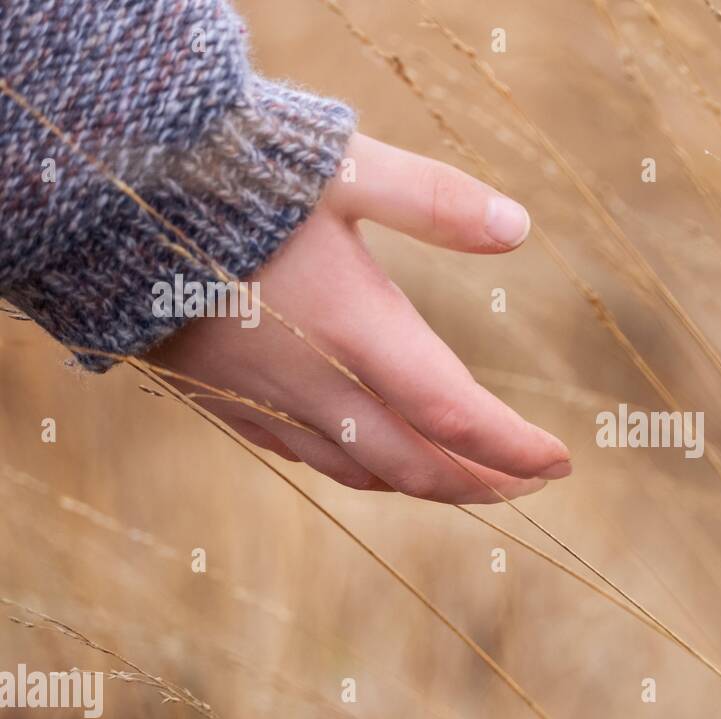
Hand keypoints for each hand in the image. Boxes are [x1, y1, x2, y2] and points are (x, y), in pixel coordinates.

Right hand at [147, 134, 570, 503]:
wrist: (95, 198)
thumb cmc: (224, 171)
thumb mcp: (343, 168)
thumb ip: (434, 201)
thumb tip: (519, 230)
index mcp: (354, 328)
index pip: (455, 416)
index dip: (513, 448)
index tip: (562, 462)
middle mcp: (313, 383)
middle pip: (416, 467)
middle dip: (480, 483)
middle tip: (528, 482)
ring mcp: (264, 402)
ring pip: (362, 473)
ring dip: (424, 484)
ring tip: (469, 477)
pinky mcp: (224, 401)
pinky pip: (307, 458)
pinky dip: (361, 470)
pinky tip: (376, 456)